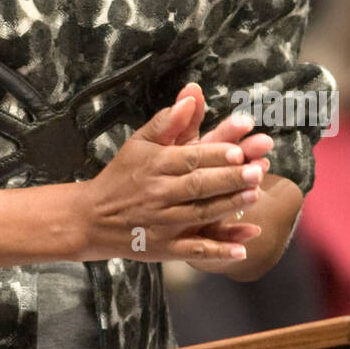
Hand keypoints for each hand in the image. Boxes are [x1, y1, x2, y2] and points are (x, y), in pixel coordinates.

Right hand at [78, 96, 269, 264]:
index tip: (238, 150)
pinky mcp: (166, 248)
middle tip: (256, 171)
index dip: (215, 154)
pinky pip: (195, 250)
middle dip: (229, 179)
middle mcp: (160, 194)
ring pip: (201, 214)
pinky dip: (218, 252)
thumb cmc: (122, 175)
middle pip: (199, 185)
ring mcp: (164, 223)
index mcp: (155, 165)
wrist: (93, 218)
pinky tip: (241, 251)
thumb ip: (167, 121)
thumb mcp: (139, 143)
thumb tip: (191, 97)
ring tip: (255, 195)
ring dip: (229, 206)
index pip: (189, 158)